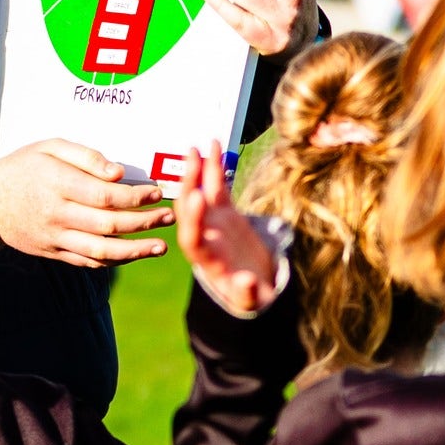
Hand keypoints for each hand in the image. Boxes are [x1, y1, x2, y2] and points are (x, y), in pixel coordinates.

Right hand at [0, 140, 172, 268]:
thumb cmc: (24, 166)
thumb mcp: (50, 146)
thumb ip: (86, 156)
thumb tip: (118, 173)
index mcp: (57, 184)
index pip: (105, 196)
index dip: (135, 197)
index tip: (156, 193)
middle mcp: (56, 214)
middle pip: (108, 224)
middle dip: (144, 222)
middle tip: (169, 216)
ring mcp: (54, 237)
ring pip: (100, 251)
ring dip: (135, 251)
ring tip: (160, 246)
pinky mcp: (52, 252)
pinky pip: (87, 262)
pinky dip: (113, 261)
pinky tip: (133, 254)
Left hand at [175, 141, 278, 314]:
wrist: (255, 286)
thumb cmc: (252, 295)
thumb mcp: (252, 298)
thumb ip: (246, 292)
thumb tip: (245, 282)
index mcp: (205, 260)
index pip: (191, 237)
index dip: (192, 218)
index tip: (194, 197)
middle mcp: (203, 237)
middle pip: (189, 210)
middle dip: (189, 185)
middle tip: (191, 159)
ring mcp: (212, 222)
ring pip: (200, 192)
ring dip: (197, 170)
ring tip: (198, 146)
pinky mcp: (224, 212)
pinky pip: (216, 187)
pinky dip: (214, 168)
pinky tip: (214, 147)